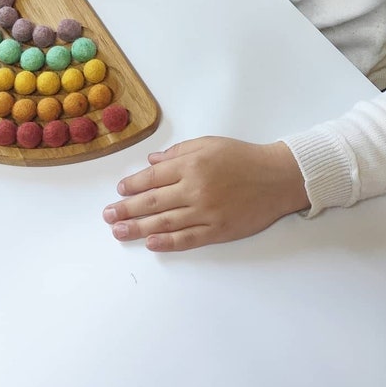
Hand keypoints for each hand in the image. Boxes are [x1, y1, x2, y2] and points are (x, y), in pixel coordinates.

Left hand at [102, 137, 308, 251]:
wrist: (277, 177)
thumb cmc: (242, 157)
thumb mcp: (209, 143)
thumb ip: (178, 153)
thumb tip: (151, 161)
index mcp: (192, 165)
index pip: (153, 177)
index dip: (133, 185)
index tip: (120, 190)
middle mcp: (195, 189)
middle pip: (152, 202)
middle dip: (127, 209)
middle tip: (108, 215)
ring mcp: (206, 212)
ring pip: (165, 223)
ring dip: (138, 228)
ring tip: (119, 231)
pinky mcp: (218, 230)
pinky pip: (187, 238)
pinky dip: (167, 242)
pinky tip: (151, 243)